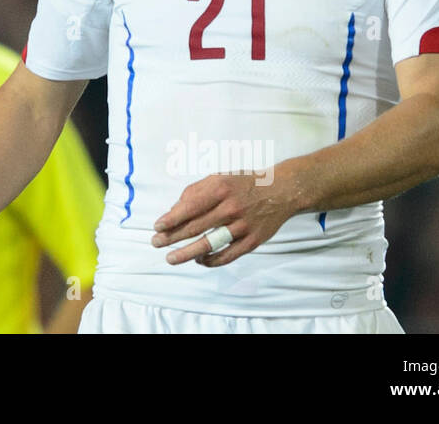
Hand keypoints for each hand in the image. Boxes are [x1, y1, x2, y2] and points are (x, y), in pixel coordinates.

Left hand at [151, 167, 299, 266]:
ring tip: (171, 258)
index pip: (190, 207)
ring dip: (187, 253)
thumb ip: (195, 191)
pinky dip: (212, 260)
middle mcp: (231, 207)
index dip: (171, 219)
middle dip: (172, 237)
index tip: (157, 226)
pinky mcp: (253, 240)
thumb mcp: (219, 178)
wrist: (281, 190)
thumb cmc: (244, 183)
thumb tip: (174, 210)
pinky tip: (199, 260)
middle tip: (156, 242)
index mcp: (220, 189)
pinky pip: (229, 255)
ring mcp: (243, 226)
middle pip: (196, 227)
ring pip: (210, 244)